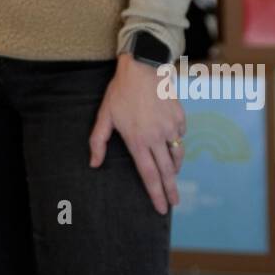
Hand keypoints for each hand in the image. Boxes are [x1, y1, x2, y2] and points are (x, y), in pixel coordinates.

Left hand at [88, 54, 185, 214]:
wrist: (143, 67)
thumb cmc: (120, 91)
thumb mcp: (104, 115)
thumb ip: (98, 141)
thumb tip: (94, 163)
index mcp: (138, 140)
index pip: (149, 175)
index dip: (155, 193)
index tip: (161, 208)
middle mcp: (157, 138)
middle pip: (167, 172)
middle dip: (171, 190)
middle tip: (174, 203)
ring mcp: (171, 128)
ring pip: (177, 156)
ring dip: (175, 169)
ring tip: (172, 176)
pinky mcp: (180, 118)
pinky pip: (180, 137)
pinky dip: (176, 143)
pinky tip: (170, 143)